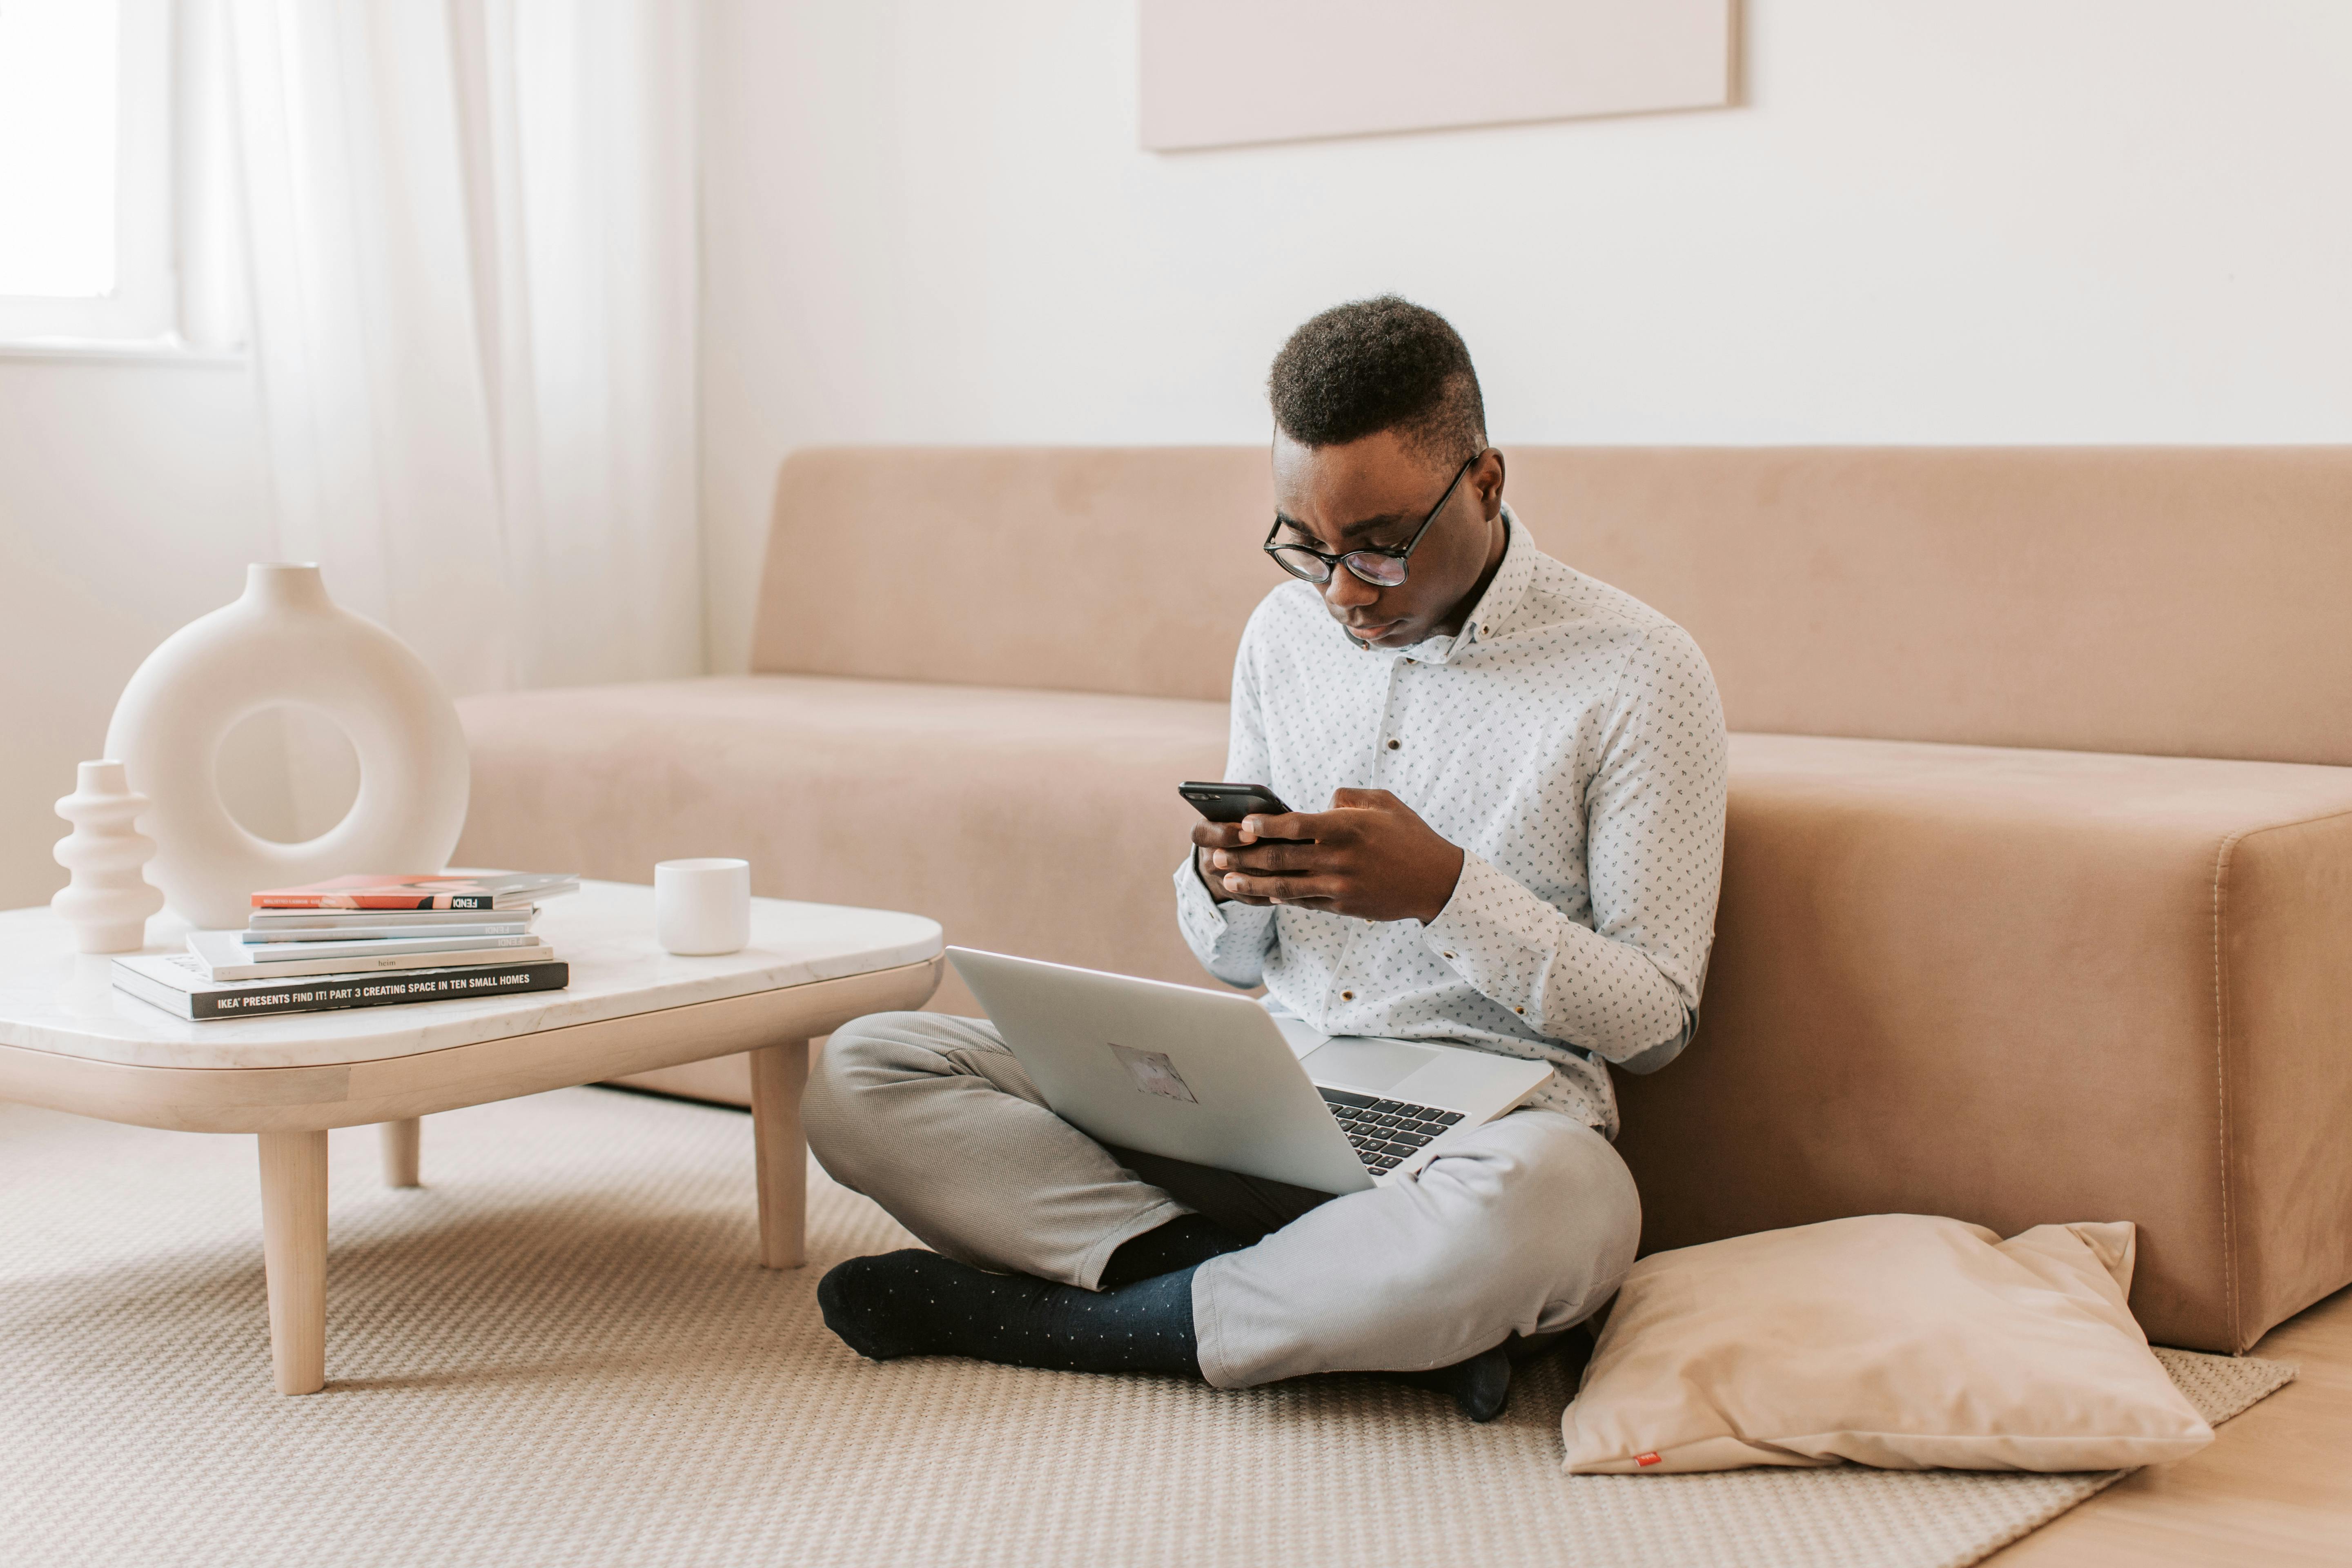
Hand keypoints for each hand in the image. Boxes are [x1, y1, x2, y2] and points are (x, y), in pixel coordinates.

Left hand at [1195, 789, 1464, 923]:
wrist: (1437, 881)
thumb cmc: (1409, 835)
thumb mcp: (1384, 803)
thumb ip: (1348, 797)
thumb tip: (1321, 803)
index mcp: (1347, 827)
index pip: (1294, 825)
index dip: (1263, 826)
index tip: (1241, 824)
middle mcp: (1339, 858)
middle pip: (1279, 859)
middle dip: (1243, 857)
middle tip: (1215, 855)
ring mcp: (1340, 886)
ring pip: (1284, 887)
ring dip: (1251, 884)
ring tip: (1226, 880)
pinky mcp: (1343, 907)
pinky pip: (1303, 903)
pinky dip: (1278, 898)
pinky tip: (1261, 894)